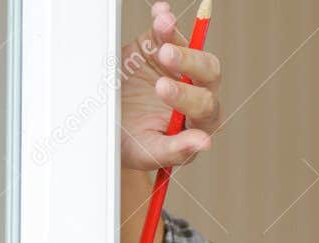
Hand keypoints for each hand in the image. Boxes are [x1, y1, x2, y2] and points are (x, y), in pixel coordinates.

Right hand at [120, 0, 223, 173]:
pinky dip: (164, 21)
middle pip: (208, 72)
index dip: (187, 97)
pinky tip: (160, 12)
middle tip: (165, 57)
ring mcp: (181, 68)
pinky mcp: (162, 49)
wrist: (111, 125)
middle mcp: (197, 91)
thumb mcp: (150, 153)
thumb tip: (205, 142)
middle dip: (188, 62)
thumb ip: (177, 151)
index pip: (205, 106)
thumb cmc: (135, 145)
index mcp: (200, 121)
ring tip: (162, 26)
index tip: (162, 89)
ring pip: (191, 48)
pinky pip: (168, 32)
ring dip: (177, 37)